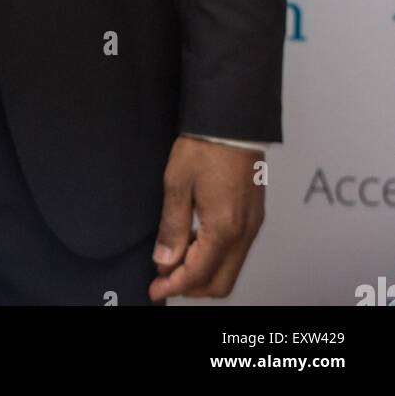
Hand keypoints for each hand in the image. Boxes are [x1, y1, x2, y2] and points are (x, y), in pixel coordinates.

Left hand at [149, 136, 264, 300]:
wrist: (232, 119)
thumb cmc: (207, 145)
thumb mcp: (177, 184)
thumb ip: (172, 227)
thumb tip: (165, 260)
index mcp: (224, 228)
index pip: (198, 274)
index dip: (174, 287)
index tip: (156, 290)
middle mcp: (244, 232)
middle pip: (220, 283)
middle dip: (191, 288)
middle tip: (165, 280)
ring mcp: (253, 225)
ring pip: (230, 270)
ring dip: (203, 273)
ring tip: (176, 260)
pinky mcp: (254, 216)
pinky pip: (237, 252)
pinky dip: (215, 258)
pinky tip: (195, 244)